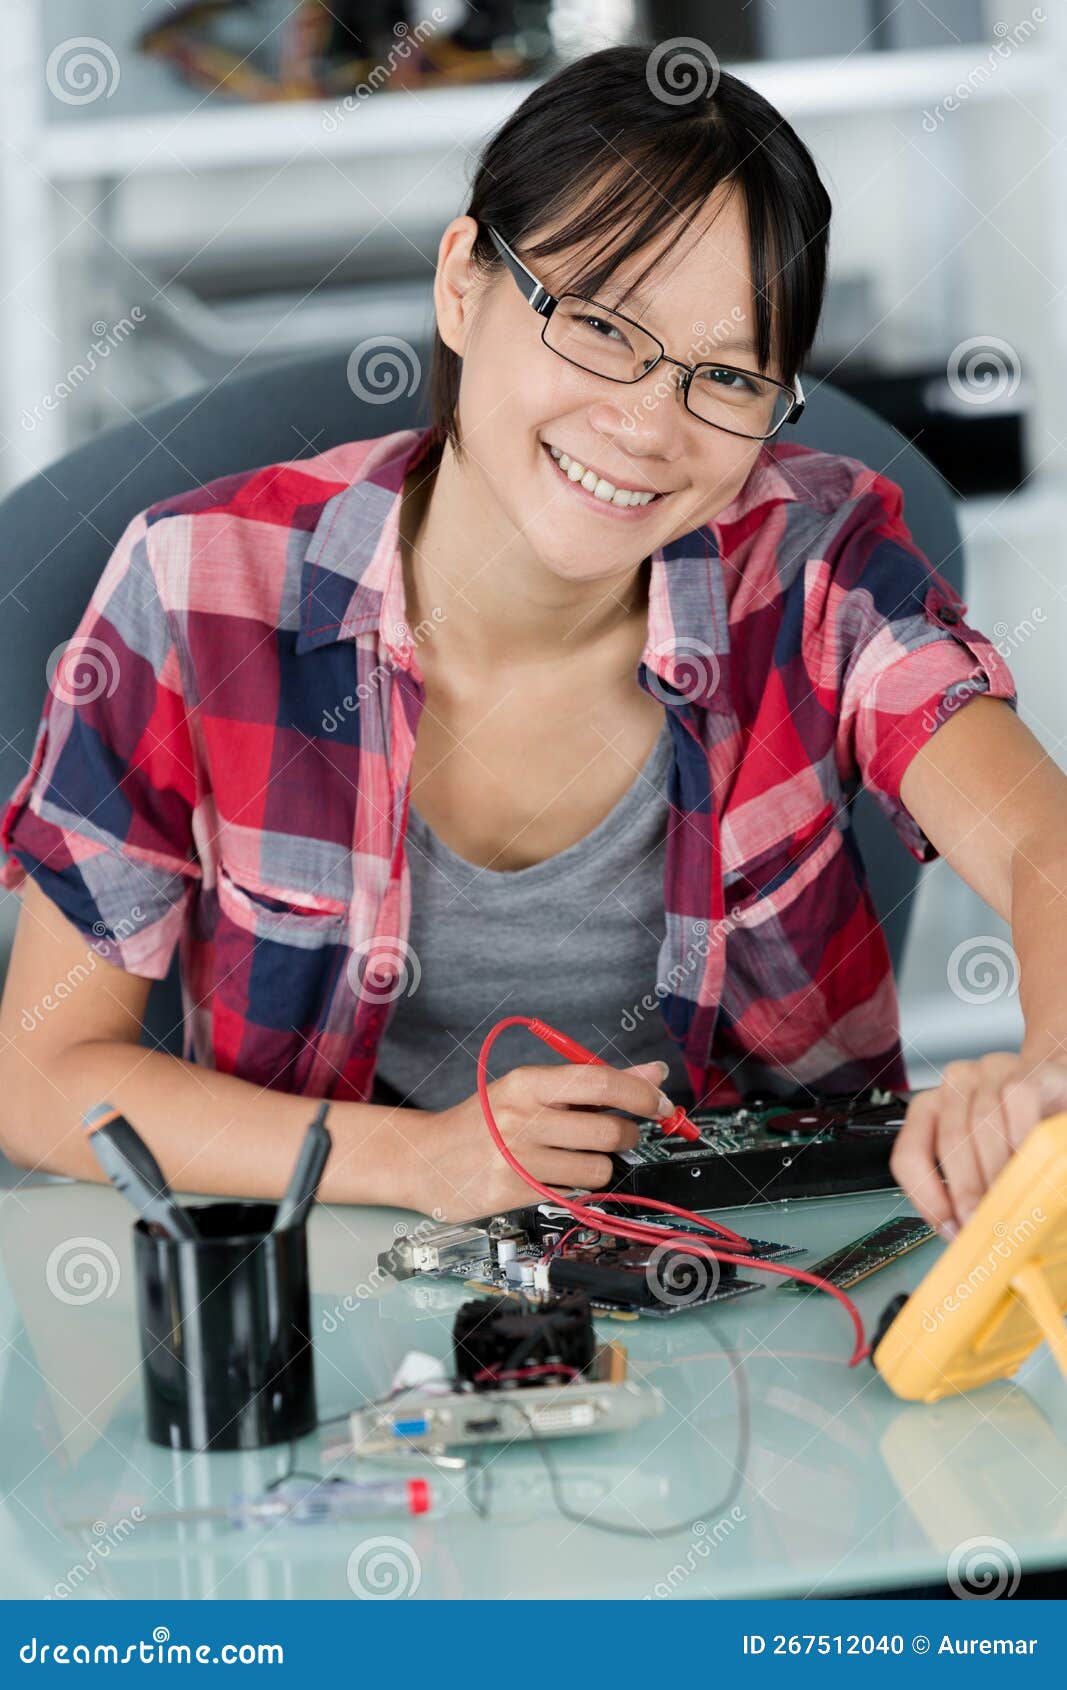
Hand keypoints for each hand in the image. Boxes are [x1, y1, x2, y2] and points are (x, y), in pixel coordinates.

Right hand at [405, 1058, 676, 1221]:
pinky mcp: (516, 1193)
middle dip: (625, 1135)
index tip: (661, 1106)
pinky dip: (576, 1187)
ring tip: (578, 1158)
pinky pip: (574, 1193)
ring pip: (598, 1168)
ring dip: (601, 1166)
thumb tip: (653, 1074)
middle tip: (615, 1134)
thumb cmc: (484, 1121)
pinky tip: (553, 1176)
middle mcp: (522, 1116)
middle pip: (608, 1129)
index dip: (642, 1095)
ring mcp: (519, 1158)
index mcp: (528, 1082)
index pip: (601, 1081)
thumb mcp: (532, 1090)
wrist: (426, 1159)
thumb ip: (592, 1082)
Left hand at [890, 1051, 1066, 1237]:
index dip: (927, 1198)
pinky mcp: (1025, 1070)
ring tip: (1012, 1203)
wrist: (1061, 1089)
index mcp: (931, 1108)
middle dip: (966, 1191)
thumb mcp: (985, 1156)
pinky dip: (1024, 1137)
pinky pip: (1019, 1101)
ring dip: (998, 1170)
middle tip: (983, 1224)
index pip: (908, 1155)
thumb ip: (969, 1187)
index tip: (950, 1229)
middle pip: (949, 1142)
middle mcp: (954, 1086)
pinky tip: (1032, 1164)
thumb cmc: (1021, 1126)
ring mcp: (988, 1072)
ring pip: (984, 1124)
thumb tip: (964, 1236)